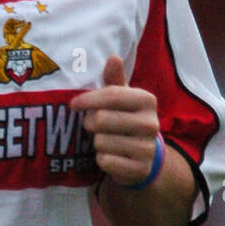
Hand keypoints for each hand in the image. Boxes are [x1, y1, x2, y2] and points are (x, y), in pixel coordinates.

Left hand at [72, 56, 159, 187]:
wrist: (144, 157)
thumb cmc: (126, 120)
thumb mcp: (122, 100)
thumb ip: (115, 80)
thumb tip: (113, 57)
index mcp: (147, 100)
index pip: (112, 95)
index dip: (88, 99)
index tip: (73, 104)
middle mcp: (151, 123)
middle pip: (102, 119)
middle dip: (90, 123)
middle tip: (92, 125)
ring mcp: (146, 148)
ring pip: (101, 142)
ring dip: (96, 142)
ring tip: (105, 140)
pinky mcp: (139, 168)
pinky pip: (105, 161)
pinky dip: (102, 159)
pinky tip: (110, 156)